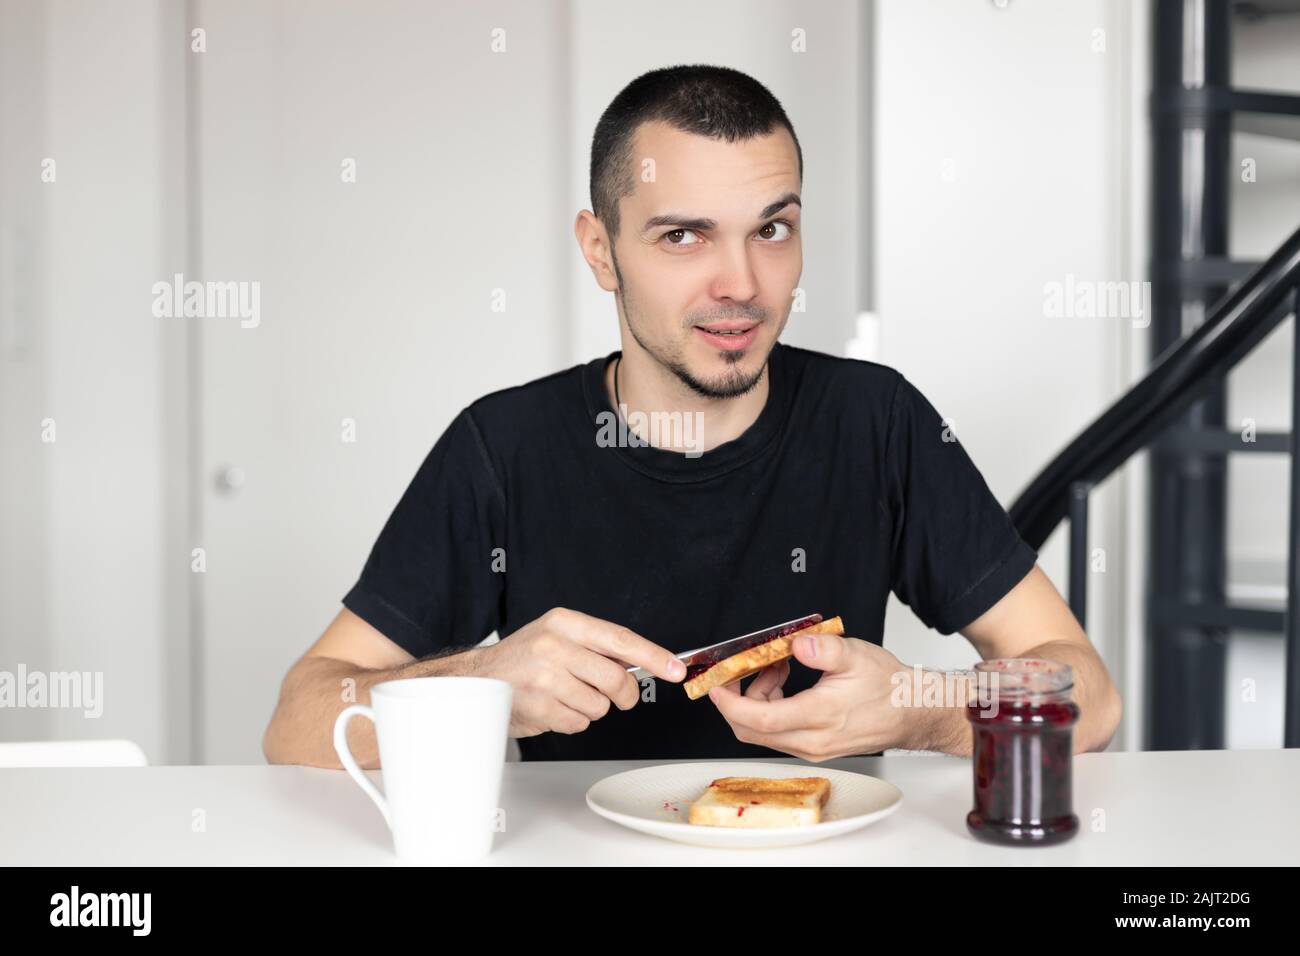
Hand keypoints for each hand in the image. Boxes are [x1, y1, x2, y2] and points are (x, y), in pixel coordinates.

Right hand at [472, 607, 684, 737]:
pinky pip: (579, 723)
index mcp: (564, 622)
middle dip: (623, 693)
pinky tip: (553, 708)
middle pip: (615, 678)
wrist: (477, 678)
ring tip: (565, 695)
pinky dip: (572, 721)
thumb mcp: (558, 636)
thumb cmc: (525, 657)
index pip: (620, 639)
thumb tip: (643, 664)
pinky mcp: (538, 708)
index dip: (653, 656)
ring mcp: (544, 678)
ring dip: (590, 707)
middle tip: (616, 695)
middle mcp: (554, 646)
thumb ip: (597, 647)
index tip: (676, 670)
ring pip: (599, 705)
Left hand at [707, 632, 914, 760]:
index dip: (730, 703)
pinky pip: (779, 733)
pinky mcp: (816, 747)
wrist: (913, 713)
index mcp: (819, 717)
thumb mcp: (856, 656)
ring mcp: (813, 748)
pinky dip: (771, 708)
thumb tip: (798, 643)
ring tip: (776, 668)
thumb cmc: (888, 687)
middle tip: (742, 670)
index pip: (759, 719)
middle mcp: (812, 741)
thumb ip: (823, 649)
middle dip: (737, 700)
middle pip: (752, 731)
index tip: (716, 685)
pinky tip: (785, 683)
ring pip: (764, 732)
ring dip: (757, 701)